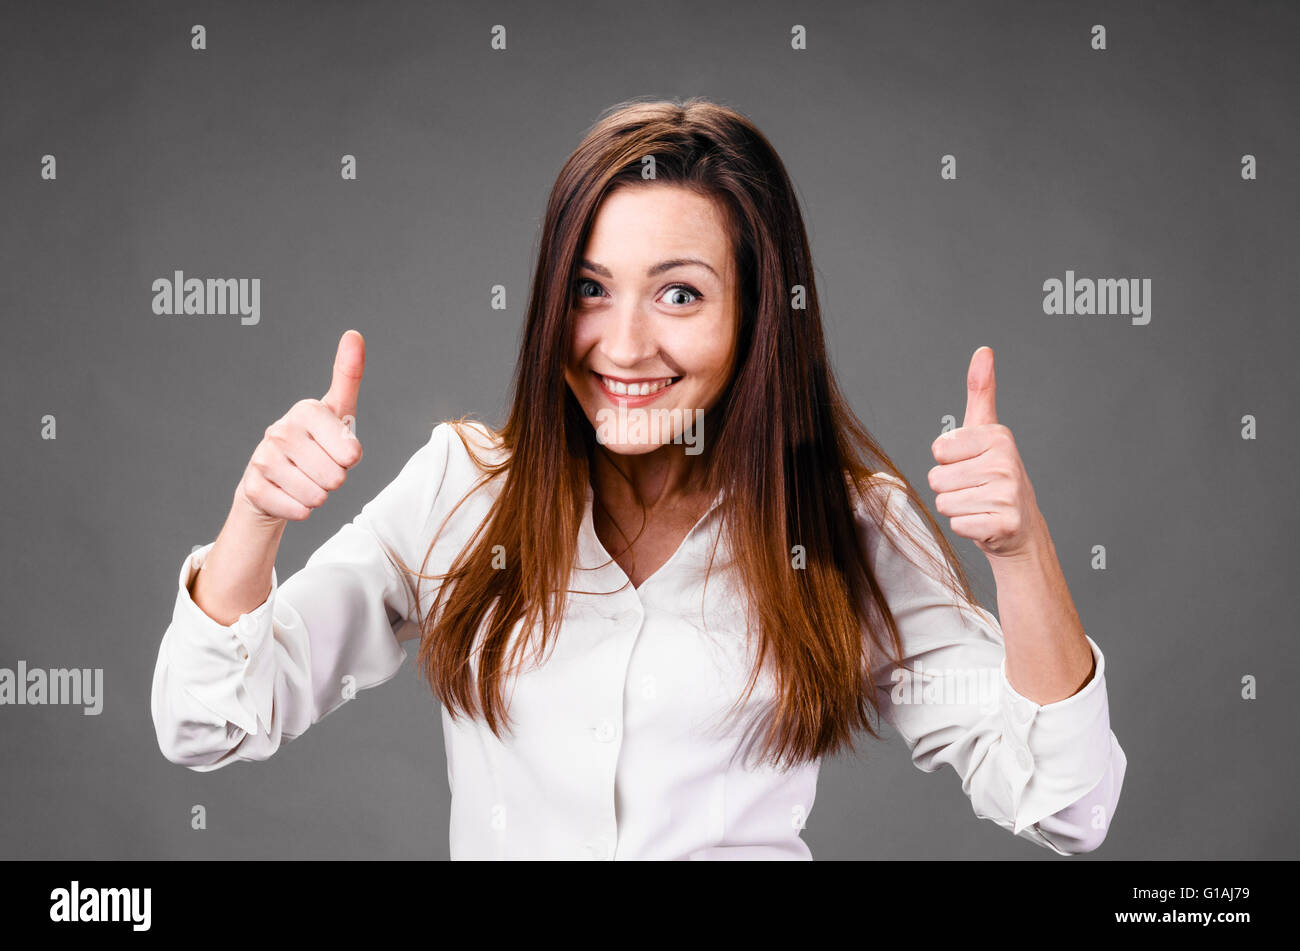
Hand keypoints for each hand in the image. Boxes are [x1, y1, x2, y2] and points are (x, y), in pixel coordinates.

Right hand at [235, 330, 365, 522]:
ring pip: (317, 497)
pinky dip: (300, 510)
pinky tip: (290, 495)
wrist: (274, 480)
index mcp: (306, 410)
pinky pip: (297, 511)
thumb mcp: (338, 411)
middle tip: (320, 468)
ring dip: (318, 496)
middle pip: (336, 477)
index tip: (338, 449)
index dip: (350, 458)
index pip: (351, 452)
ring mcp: (263, 459)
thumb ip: (348, 375)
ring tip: (305, 480)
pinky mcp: (254, 488)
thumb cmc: (316, 443)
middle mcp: (281, 430)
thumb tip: (353, 334)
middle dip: (334, 480)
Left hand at [928, 346, 1044, 561]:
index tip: (971, 464)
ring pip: (944, 503)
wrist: (1021, 527)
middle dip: (950, 488)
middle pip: (937, 479)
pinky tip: (986, 522)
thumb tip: (984, 351)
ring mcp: (1007, 494)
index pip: (938, 450)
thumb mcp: (986, 432)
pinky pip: (956, 525)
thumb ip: (981, 392)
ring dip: (957, 508)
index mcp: (998, 436)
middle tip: (975, 489)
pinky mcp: (1003, 524)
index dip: (948, 462)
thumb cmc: (995, 477)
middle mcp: (1006, 462)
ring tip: (980, 504)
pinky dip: (966, 528)